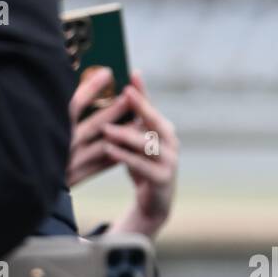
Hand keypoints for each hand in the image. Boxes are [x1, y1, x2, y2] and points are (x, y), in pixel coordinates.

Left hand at [67, 69, 179, 235]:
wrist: (153, 202)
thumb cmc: (142, 165)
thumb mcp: (138, 140)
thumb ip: (132, 119)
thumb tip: (123, 89)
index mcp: (164, 130)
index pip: (152, 106)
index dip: (143, 91)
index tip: (132, 74)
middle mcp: (171, 142)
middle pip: (155, 121)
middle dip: (141, 106)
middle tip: (125, 93)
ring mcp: (170, 161)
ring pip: (147, 144)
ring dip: (126, 135)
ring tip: (106, 128)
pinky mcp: (162, 179)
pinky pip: (141, 165)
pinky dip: (124, 156)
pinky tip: (109, 149)